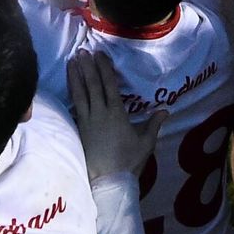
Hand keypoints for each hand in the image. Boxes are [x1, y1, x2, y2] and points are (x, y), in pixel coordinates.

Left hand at [68, 51, 164, 179]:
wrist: (108, 181)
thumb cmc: (129, 161)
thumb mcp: (145, 143)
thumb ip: (153, 124)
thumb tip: (165, 110)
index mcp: (116, 114)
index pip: (109, 85)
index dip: (104, 68)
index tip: (99, 54)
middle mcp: (100, 114)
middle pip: (92, 86)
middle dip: (87, 67)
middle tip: (82, 51)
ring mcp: (87, 122)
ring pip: (80, 94)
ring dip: (75, 77)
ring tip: (71, 62)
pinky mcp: (79, 131)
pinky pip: (74, 108)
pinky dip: (71, 95)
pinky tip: (68, 87)